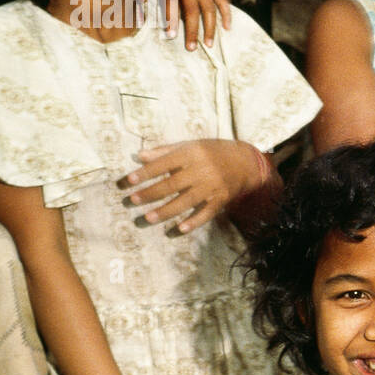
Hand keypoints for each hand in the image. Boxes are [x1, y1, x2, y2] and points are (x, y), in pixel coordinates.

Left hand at [119, 139, 260, 234]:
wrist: (246, 162)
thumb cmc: (212, 152)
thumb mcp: (190, 145)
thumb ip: (165, 151)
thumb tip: (140, 156)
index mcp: (191, 153)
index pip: (164, 164)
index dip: (146, 173)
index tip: (129, 181)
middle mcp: (201, 170)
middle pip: (172, 184)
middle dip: (151, 193)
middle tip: (132, 200)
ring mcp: (212, 186)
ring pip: (186, 201)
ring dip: (166, 211)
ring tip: (148, 218)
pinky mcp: (221, 199)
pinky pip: (206, 213)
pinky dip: (194, 221)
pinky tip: (179, 229)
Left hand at [146, 0, 230, 50]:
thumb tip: (140, 12)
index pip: (171, 3)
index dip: (171, 20)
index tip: (171, 36)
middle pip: (192, 10)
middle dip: (192, 31)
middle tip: (191, 48)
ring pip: (209, 8)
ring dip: (210, 28)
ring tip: (209, 44)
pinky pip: (222, 0)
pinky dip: (226, 14)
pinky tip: (227, 28)